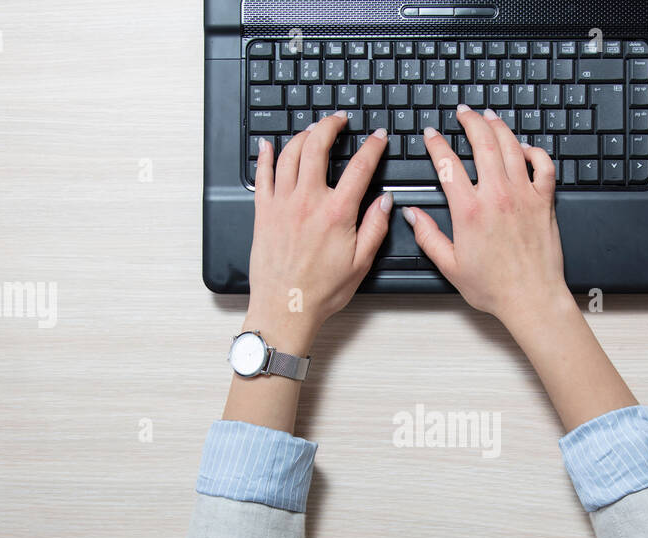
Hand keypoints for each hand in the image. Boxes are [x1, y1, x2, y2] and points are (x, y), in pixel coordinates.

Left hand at [247, 110, 392, 351]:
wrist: (285, 308)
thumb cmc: (321, 292)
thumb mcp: (361, 263)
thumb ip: (375, 227)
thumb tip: (385, 202)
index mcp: (336, 213)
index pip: (360, 167)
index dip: (372, 146)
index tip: (378, 137)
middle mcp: (307, 202)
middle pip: (317, 146)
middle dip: (330, 125)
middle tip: (339, 120)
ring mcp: (282, 204)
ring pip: (289, 154)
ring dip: (303, 135)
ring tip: (313, 130)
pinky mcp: (263, 212)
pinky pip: (262, 174)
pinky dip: (264, 155)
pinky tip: (268, 145)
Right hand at [402, 104, 574, 331]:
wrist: (532, 299)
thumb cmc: (494, 288)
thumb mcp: (450, 266)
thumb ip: (428, 236)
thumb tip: (411, 215)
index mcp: (470, 211)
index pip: (448, 164)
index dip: (436, 144)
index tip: (431, 135)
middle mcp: (498, 196)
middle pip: (482, 142)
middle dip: (470, 121)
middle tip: (463, 112)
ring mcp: (524, 196)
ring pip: (512, 146)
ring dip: (498, 126)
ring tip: (489, 116)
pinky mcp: (545, 202)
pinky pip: (543, 165)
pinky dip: (534, 151)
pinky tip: (525, 148)